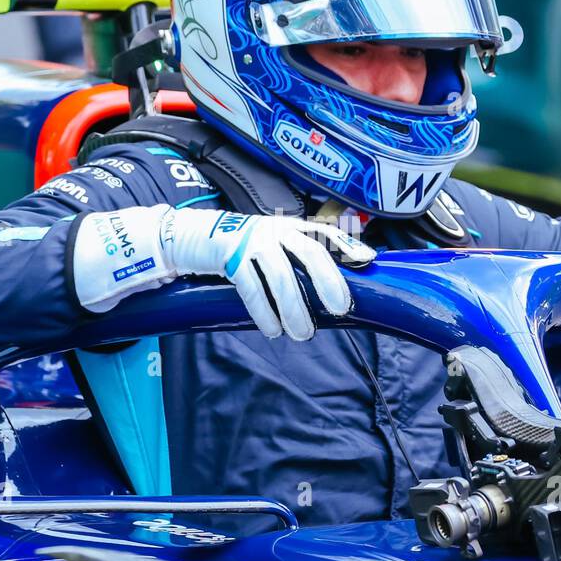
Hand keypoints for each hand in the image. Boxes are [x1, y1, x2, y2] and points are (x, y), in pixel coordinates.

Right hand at [71, 205, 375, 339]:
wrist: (193, 236)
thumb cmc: (243, 248)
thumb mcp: (272, 246)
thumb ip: (297, 260)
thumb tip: (330, 293)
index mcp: (290, 226)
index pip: (325, 234)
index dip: (347, 245)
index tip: (366, 260)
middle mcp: (275, 229)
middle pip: (309, 252)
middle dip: (327, 281)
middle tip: (339, 309)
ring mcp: (251, 241)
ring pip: (280, 275)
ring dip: (294, 307)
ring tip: (303, 333)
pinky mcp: (229, 255)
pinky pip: (251, 287)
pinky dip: (264, 311)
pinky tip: (272, 330)